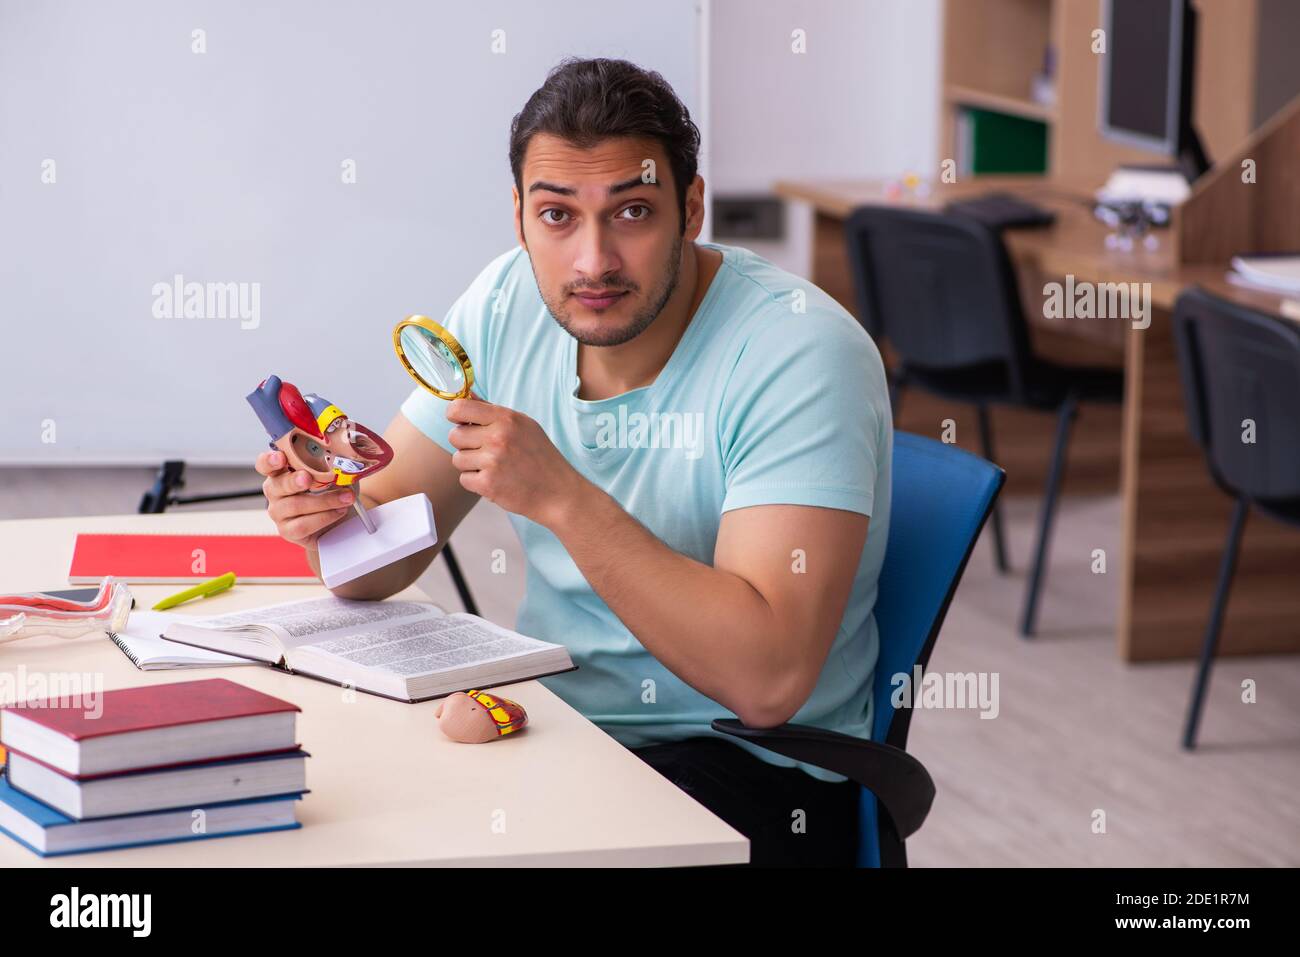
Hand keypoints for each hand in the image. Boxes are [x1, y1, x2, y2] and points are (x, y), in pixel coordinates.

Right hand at [255, 449, 355, 548]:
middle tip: (308, 478)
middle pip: (278, 485)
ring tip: (346, 498)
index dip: (269, 460)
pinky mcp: (287, 531)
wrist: (339, 519)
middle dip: (294, 480)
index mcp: (280, 472)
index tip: (280, 457)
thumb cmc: (330, 490)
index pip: (265, 464)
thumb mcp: (330, 474)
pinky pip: (302, 525)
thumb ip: (328, 466)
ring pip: (295, 505)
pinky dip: (324, 517)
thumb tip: (344, 461)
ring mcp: (278, 513)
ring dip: (324, 501)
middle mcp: (275, 492)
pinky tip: (339, 512)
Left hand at [446, 398, 585, 526]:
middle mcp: (498, 437)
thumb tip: (466, 395)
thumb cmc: (541, 457)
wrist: (558, 492)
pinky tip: (496, 480)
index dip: (454, 415)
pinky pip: (464, 479)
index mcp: (506, 418)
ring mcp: (492, 461)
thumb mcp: (523, 425)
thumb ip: (492, 411)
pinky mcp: (488, 484)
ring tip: (493, 467)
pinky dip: (476, 483)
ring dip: (471, 465)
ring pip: (457, 459)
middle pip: (454, 435)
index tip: (459, 422)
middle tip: (484, 451)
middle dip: (464, 444)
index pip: (459, 408)